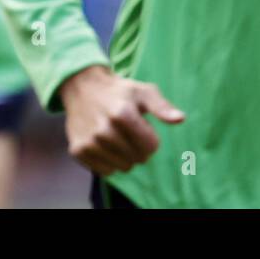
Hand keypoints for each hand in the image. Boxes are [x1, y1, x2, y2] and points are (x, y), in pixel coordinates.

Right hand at [57, 65, 184, 175]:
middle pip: (138, 159)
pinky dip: (109, 161)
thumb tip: (181, 119)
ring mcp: (89, 142)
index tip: (142, 126)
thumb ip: (162, 107)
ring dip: (124, 156)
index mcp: (122, 113)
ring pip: (123, 167)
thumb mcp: (143, 92)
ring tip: (116, 136)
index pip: (151, 147)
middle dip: (138, 148)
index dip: (151, 138)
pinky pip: (106, 171)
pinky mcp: (78, 151)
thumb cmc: (119, 91)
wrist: (82, 87)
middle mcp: (104, 129)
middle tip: (128, 131)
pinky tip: (104, 144)